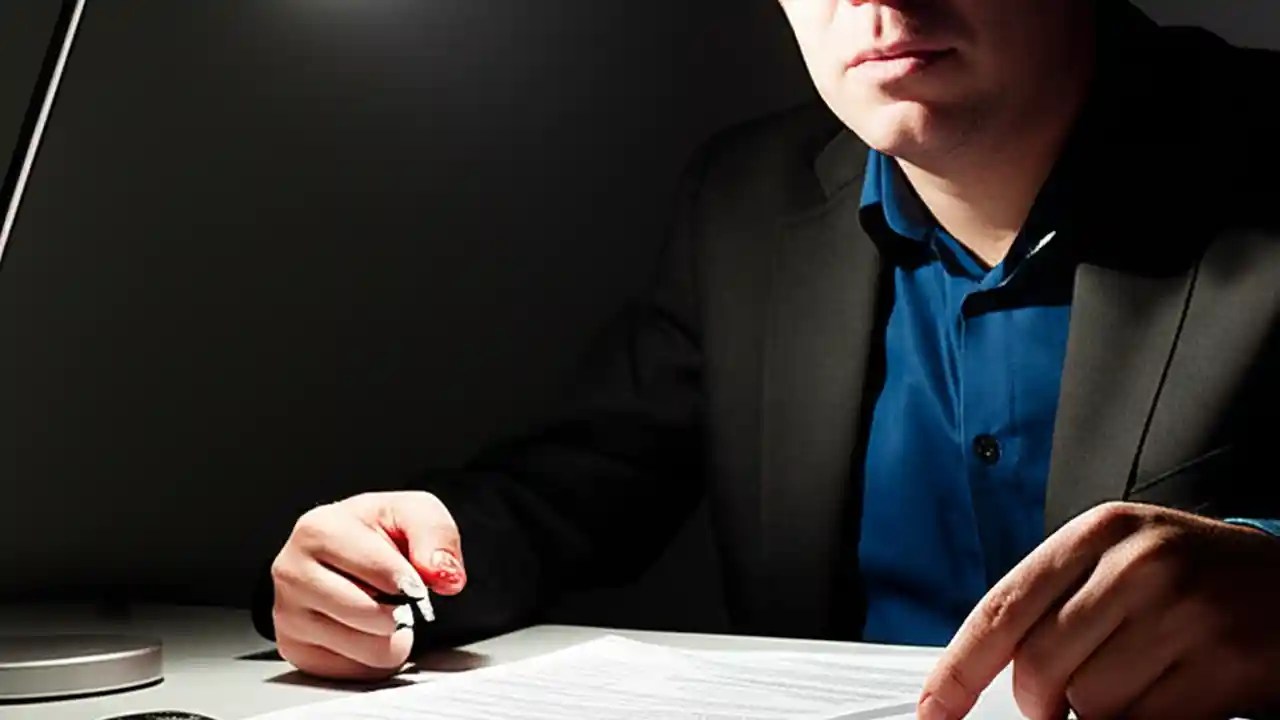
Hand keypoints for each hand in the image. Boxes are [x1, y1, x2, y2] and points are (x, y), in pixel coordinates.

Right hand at [270, 491, 466, 679]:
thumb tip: (442, 573)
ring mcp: (288, 613)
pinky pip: (355, 670)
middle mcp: (292, 571)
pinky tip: (364, 627)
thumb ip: (436, 535)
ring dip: (390, 635)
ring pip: (368, 648)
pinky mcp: (294, 648)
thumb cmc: (376, 531)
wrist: (344, 550)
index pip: (379, 571)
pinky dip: (372, 654)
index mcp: (318, 529)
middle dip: (400, 609)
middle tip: (400, 596)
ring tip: (382, 608)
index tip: (418, 583)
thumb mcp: (415, 512)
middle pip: (370, 616)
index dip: (410, 582)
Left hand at [918, 502, 1279, 719]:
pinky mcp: (1223, 660)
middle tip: (1074, 698)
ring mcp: (1181, 610)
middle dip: (1045, 702)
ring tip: (1146, 678)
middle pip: (1039, 667)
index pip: (1002, 608)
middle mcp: (1135, 563)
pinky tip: (1174, 693)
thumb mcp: (1122, 561)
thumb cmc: (1198, 580)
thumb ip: (1059, 602)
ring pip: (1091, 703)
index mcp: (1097, 533)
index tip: (933, 709)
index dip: (958, 669)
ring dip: (1106, 711)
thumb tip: (994, 673)